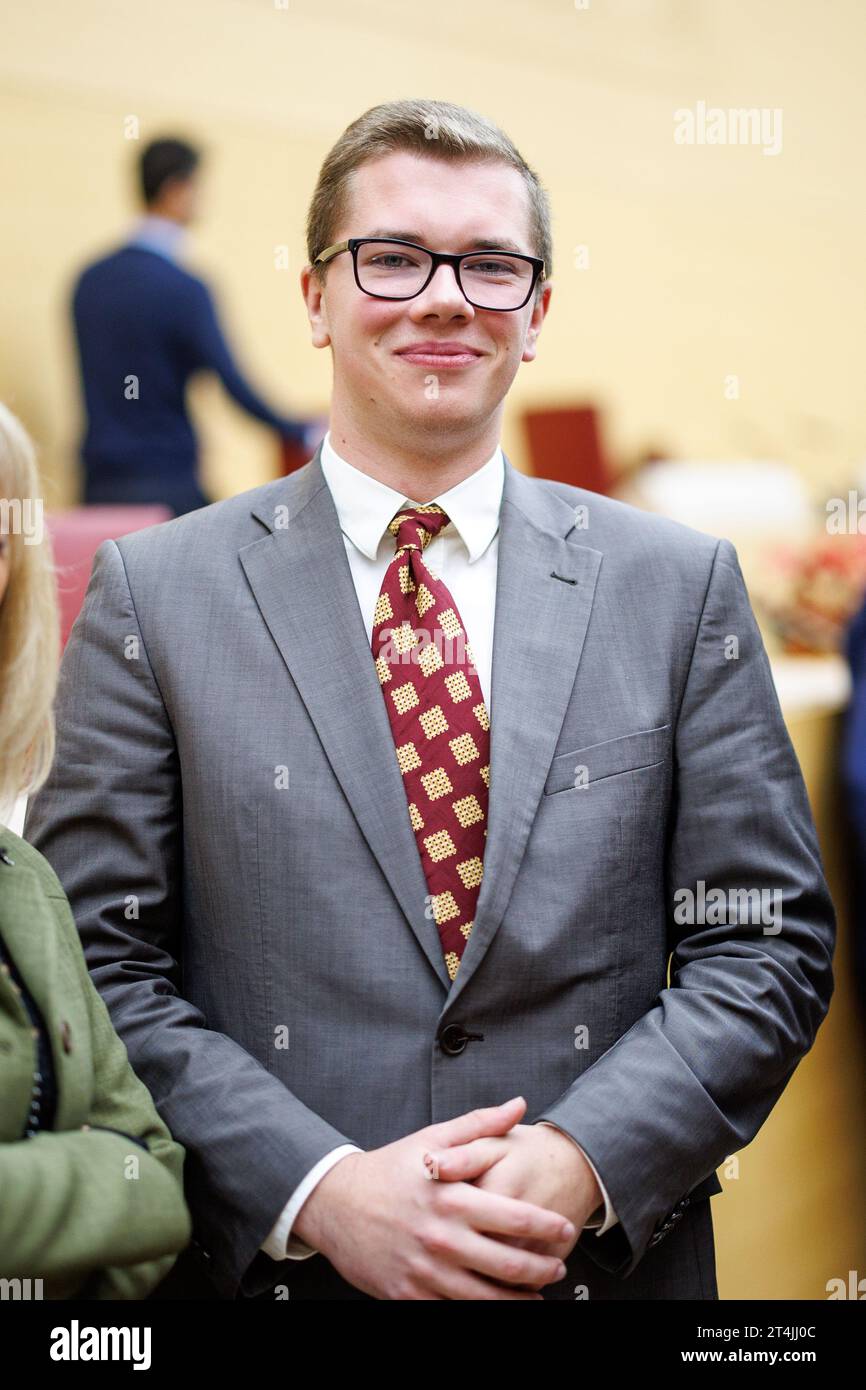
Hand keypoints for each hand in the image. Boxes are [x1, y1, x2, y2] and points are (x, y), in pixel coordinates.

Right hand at [292, 1097, 576, 1299]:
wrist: (333, 1203)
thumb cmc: (387, 1170)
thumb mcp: (432, 1138)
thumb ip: (480, 1124)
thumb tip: (518, 1106)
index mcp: (452, 1197)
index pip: (515, 1217)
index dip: (548, 1227)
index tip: (566, 1228)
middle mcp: (441, 1236)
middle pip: (508, 1264)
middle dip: (542, 1269)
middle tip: (557, 1267)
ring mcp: (425, 1269)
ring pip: (485, 1297)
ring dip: (519, 1299)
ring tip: (537, 1295)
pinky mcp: (408, 1293)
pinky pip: (453, 1309)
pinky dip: (480, 1310)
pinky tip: (495, 1304)